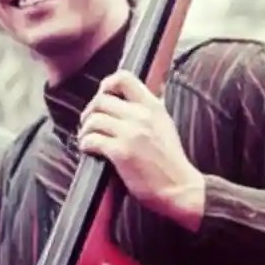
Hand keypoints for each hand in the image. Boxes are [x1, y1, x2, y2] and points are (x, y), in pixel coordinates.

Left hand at [77, 70, 205, 231]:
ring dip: (85, 130)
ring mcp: (131, 133)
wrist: (179, 187)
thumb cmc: (169, 161)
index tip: (102, 97)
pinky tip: (90, 150)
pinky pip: (92, 140)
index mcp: (153, 106)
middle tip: (90, 125)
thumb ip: (147, 111)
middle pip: (101, 99)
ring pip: (93, 119)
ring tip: (88, 139)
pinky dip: (85, 144)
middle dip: (89, 112)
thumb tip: (127, 100)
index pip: (124, 77)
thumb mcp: (164, 125)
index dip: (106, 85)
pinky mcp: (121, 152)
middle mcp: (142, 115)